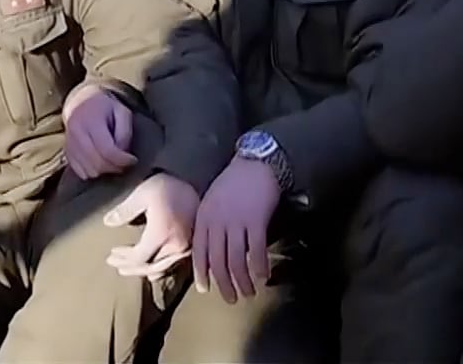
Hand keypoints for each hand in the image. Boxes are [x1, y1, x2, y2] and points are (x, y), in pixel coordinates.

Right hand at [62, 83, 137, 178]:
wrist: (80, 102)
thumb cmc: (105, 108)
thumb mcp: (122, 112)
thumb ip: (124, 133)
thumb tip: (123, 154)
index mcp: (91, 121)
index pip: (107, 150)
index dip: (123, 160)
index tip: (133, 160)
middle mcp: (76, 134)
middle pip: (97, 163)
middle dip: (115, 167)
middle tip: (124, 163)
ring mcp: (69, 144)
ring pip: (89, 171)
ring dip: (105, 171)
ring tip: (112, 161)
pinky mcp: (67, 153)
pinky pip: (81, 173)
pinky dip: (94, 172)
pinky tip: (100, 162)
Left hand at [105, 173, 198, 278]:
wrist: (197, 182)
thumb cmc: (167, 186)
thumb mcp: (142, 194)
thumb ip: (124, 211)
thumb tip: (107, 222)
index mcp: (162, 234)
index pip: (139, 258)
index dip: (123, 259)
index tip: (110, 256)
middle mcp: (176, 246)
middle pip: (150, 267)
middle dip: (130, 267)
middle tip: (114, 264)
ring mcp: (187, 249)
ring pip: (162, 268)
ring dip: (143, 270)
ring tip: (127, 268)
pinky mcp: (192, 247)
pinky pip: (173, 265)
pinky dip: (158, 268)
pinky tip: (150, 268)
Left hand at [191, 155, 280, 303]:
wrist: (255, 163)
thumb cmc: (234, 183)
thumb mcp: (213, 201)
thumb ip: (210, 223)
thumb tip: (213, 250)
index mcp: (204, 217)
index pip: (198, 250)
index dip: (201, 272)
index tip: (205, 289)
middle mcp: (217, 221)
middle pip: (217, 260)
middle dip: (223, 283)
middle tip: (231, 299)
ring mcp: (236, 221)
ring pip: (236, 259)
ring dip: (242, 281)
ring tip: (249, 293)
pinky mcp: (256, 220)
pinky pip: (257, 250)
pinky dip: (259, 266)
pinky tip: (263, 276)